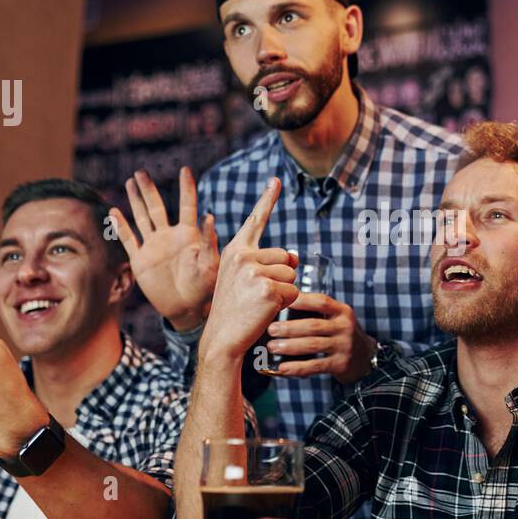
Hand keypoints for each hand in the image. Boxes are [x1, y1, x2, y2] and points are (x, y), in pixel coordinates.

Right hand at [112, 166, 218, 332]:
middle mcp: (169, 237)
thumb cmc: (205, 287)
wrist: (188, 308)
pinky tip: (114, 211)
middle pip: (157, 207)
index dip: (186, 188)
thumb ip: (208, 242)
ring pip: (142, 218)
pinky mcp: (141, 260)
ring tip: (131, 181)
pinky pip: (129, 240)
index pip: (187, 205)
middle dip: (148, 189)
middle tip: (141, 172)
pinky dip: (120, 227)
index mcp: (188, 235)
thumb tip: (209, 216)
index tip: (185, 169)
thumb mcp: (210, 264)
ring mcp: (153, 247)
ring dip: (136, 201)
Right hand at [201, 179, 298, 361]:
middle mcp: (242, 256)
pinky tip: (264, 311)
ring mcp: (254, 271)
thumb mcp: (245, 280)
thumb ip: (267, 262)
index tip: (276, 180)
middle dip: (282, 276)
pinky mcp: (267, 288)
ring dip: (284, 291)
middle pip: (287, 256)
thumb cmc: (235, 310)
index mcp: (235, 250)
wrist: (221, 338)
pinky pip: (293, 291)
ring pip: (292, 274)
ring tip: (259, 303)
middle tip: (258, 294)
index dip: (267, 199)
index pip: (256, 221)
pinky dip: (285, 304)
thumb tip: (295, 256)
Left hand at [266, 293, 377, 383]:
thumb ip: (318, 311)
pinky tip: (283, 368)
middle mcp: (344, 327)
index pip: (321, 302)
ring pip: (313, 345)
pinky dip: (298, 367)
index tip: (282, 301)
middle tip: (271, 329)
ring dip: (290, 346)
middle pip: (313, 325)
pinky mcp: (340, 364)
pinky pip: (316, 366)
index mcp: (342, 311)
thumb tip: (283, 303)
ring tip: (273, 347)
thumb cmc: (342, 334)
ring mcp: (343, 346)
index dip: (301, 301)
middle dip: (289, 327)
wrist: (366, 358)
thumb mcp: (337, 318)